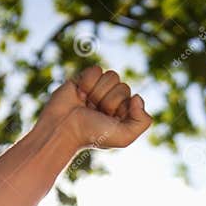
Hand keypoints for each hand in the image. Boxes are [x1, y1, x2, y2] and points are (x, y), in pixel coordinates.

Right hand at [35, 65, 151, 150]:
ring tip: (87, 105)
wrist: (63, 128)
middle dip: (109, 101)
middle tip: (96, 113)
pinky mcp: (85, 79)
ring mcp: (99, 89)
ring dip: (98, 92)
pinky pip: (96, 69)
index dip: (120, 108)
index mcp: (123, 113)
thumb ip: (142, 122)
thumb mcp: (124, 137)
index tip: (108, 120)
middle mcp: (112, 100)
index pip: (132, 98)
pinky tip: (80, 95)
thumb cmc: (92, 135)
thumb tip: (138, 97)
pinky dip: (88, 82)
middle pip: (122, 85)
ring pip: (111, 75)